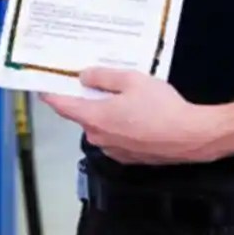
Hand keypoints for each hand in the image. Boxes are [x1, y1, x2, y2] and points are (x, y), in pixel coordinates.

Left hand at [41, 68, 225, 165]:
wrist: (192, 137)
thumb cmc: (161, 107)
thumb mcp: (131, 80)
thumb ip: (103, 76)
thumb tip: (84, 77)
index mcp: (94, 118)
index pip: (62, 106)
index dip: (50, 94)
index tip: (41, 85)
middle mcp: (98, 137)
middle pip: (82, 114)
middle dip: (85, 98)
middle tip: (94, 80)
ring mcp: (113, 150)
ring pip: (100, 126)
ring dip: (104, 112)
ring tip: (122, 95)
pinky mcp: (129, 157)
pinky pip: (115, 136)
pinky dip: (119, 125)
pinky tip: (136, 113)